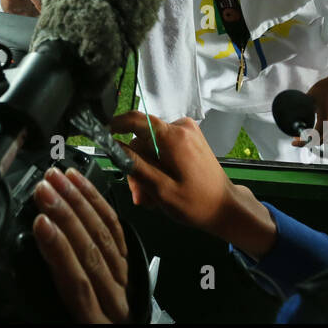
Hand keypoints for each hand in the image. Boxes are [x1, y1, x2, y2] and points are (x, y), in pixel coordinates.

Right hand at [31, 168, 129, 322]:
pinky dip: (97, 203)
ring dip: (79, 202)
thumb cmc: (82, 323)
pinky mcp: (128, 263)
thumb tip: (23, 266)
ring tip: (58, 179)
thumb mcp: (62, 325)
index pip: (76, 283)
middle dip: (67, 216)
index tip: (40, 222)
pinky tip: (80, 183)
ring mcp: (125, 280)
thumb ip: (48, 302)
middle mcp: (116, 300)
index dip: (59, 251)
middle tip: (45, 189)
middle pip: (92, 253)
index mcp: (95, 322)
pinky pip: (116, 229)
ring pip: (105, 236)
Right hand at [109, 112, 234, 233]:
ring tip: (151, 197)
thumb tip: (114, 146)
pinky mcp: (189, 139)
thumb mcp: (162, 190)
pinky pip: (163, 147)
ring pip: (151, 146)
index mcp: (174, 137)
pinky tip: (160, 186)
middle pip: (142, 140)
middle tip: (138, 194)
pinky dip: (157, 166)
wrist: (226, 207)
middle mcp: (181, 127)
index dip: (115, 125)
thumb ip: (136, 166)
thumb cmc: (197, 203)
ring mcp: (187, 132)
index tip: (101, 135)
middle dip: (136, 167)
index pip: (136, 119)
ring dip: (146, 171)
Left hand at [299, 52, 327, 145]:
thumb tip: (293, 113)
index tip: (295, 142)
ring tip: (315, 132)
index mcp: (325, 120)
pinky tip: (327, 126)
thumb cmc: (326, 88)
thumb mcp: (309, 98)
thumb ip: (302, 108)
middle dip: (311, 140)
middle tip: (302, 136)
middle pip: (322, 141)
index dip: (302, 142)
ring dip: (322, 137)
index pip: (312, 139)